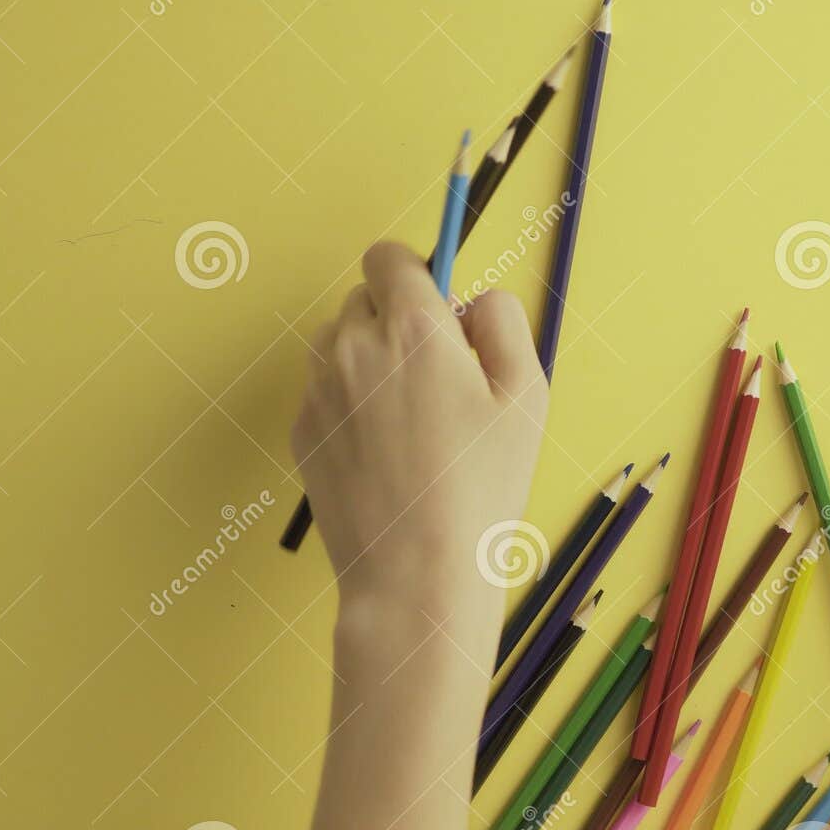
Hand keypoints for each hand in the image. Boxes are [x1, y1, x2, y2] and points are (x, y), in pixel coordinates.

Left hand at [292, 242, 547, 618]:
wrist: (415, 573)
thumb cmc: (480, 487)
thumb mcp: (527, 395)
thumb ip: (503, 322)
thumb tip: (475, 299)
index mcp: (412, 327)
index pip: (389, 255)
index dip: (416, 275)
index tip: (437, 310)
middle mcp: (353, 347)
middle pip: (362, 298)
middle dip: (396, 321)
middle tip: (439, 378)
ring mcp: (318, 390)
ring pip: (337, 343)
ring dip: (368, 359)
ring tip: (410, 418)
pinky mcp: (302, 431)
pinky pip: (324, 391)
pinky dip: (350, 405)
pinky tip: (387, 452)